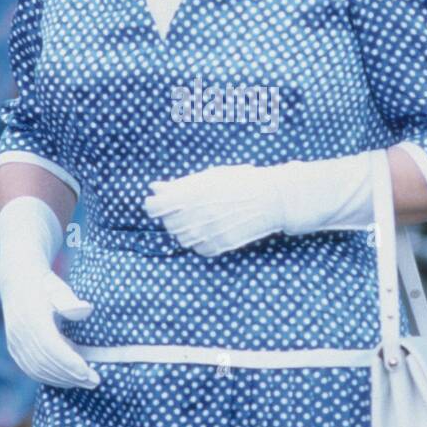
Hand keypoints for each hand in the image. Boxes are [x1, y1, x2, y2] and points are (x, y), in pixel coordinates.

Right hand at [0, 195, 98, 386]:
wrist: (18, 283)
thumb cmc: (45, 286)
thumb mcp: (58, 288)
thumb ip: (70, 301)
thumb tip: (86, 310)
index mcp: (32, 317)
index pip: (52, 347)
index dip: (70, 363)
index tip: (89, 372)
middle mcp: (20, 332)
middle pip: (46, 362)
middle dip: (71, 375)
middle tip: (95, 381)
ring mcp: (14, 342)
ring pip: (38, 369)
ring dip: (62, 379)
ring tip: (85, 382)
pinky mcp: (14, 349)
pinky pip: (31, 369)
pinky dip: (50, 377)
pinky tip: (67, 379)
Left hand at [143, 154, 374, 256]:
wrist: (272, 199)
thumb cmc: (241, 182)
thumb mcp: (210, 177)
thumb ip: (179, 185)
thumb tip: (155, 188)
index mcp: (192, 195)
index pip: (154, 208)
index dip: (154, 205)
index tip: (158, 203)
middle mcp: (197, 216)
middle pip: (168, 224)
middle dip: (172, 216)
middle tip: (186, 208)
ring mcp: (208, 234)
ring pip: (181, 237)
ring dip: (185, 228)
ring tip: (202, 217)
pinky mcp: (219, 247)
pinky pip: (197, 249)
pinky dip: (199, 241)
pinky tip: (211, 228)